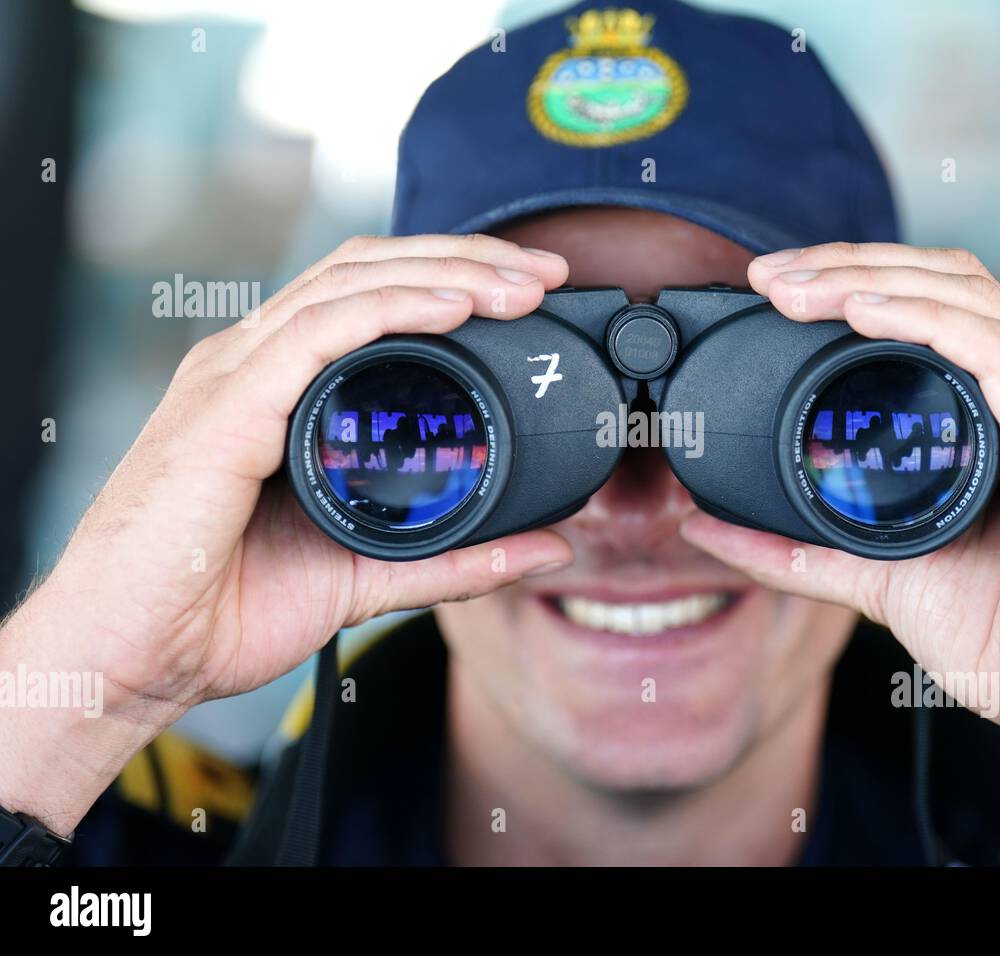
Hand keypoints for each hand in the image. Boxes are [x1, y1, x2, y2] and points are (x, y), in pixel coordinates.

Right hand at [0, 234, 573, 830]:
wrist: (133, 659)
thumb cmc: (222, 610)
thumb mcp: (372, 574)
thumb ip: (459, 558)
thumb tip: (547, 546)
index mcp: (279, 387)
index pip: (370, 296)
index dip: (453, 278)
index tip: (533, 293)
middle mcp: (253, 364)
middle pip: (367, 271)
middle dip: (466, 259)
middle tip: (545, 272)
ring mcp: (233, 378)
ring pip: (349, 286)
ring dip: (445, 272)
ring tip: (519, 283)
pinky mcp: (223, 408)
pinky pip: (315, 334)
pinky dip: (391, 310)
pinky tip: (453, 307)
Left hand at [679, 242, 999, 862]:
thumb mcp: (872, 575)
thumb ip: (791, 547)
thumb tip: (705, 527)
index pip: (934, 305)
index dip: (854, 281)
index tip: (775, 289)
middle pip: (947, 281)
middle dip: (850, 263)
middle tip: (771, 275)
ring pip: (967, 297)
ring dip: (872, 279)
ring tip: (796, 287)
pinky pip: (995, 349)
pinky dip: (924, 318)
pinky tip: (861, 313)